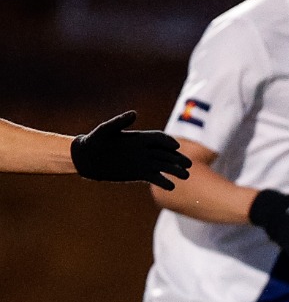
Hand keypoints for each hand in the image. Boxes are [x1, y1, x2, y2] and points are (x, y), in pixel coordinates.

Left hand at [71, 111, 190, 189]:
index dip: (168, 142)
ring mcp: (144, 162)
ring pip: (165, 166)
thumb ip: (119, 122)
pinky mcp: (141, 174)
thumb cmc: (94, 141)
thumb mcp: (105, 130)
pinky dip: (164, 182)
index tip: (175, 147)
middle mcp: (145, 150)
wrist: (87, 159)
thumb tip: (134, 113)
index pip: (159, 138)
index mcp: (139, 137)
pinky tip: (171, 187)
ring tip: (186, 176)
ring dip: (176, 170)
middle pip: (167, 153)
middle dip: (178, 158)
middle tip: (188, 164)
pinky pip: (156, 178)